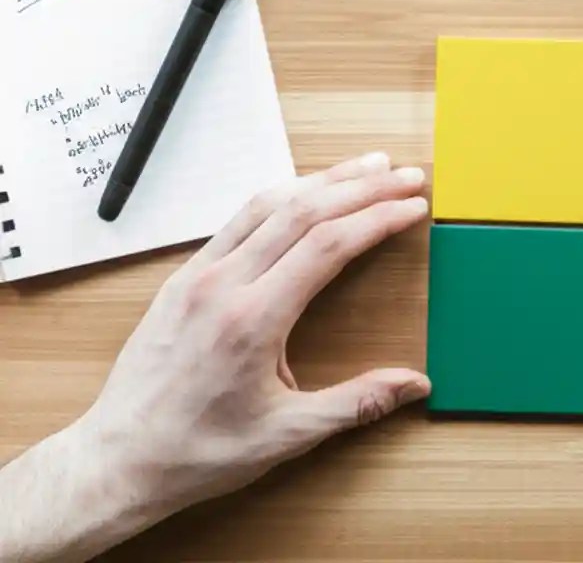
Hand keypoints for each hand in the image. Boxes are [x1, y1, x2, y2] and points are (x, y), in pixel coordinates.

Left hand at [82, 152, 431, 520]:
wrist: (120, 460)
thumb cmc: (199, 452)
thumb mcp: (287, 434)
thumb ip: (357, 403)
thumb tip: (416, 385)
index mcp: (251, 319)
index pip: (326, 246)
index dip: (376, 219)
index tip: (413, 207)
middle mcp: (222, 284)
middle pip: (301, 212)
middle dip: (360, 188)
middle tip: (405, 175)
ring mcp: (197, 276)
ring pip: (266, 205)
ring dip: (321, 181)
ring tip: (365, 168)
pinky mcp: (182, 279)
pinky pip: (238, 221)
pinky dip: (281, 198)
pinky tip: (305, 194)